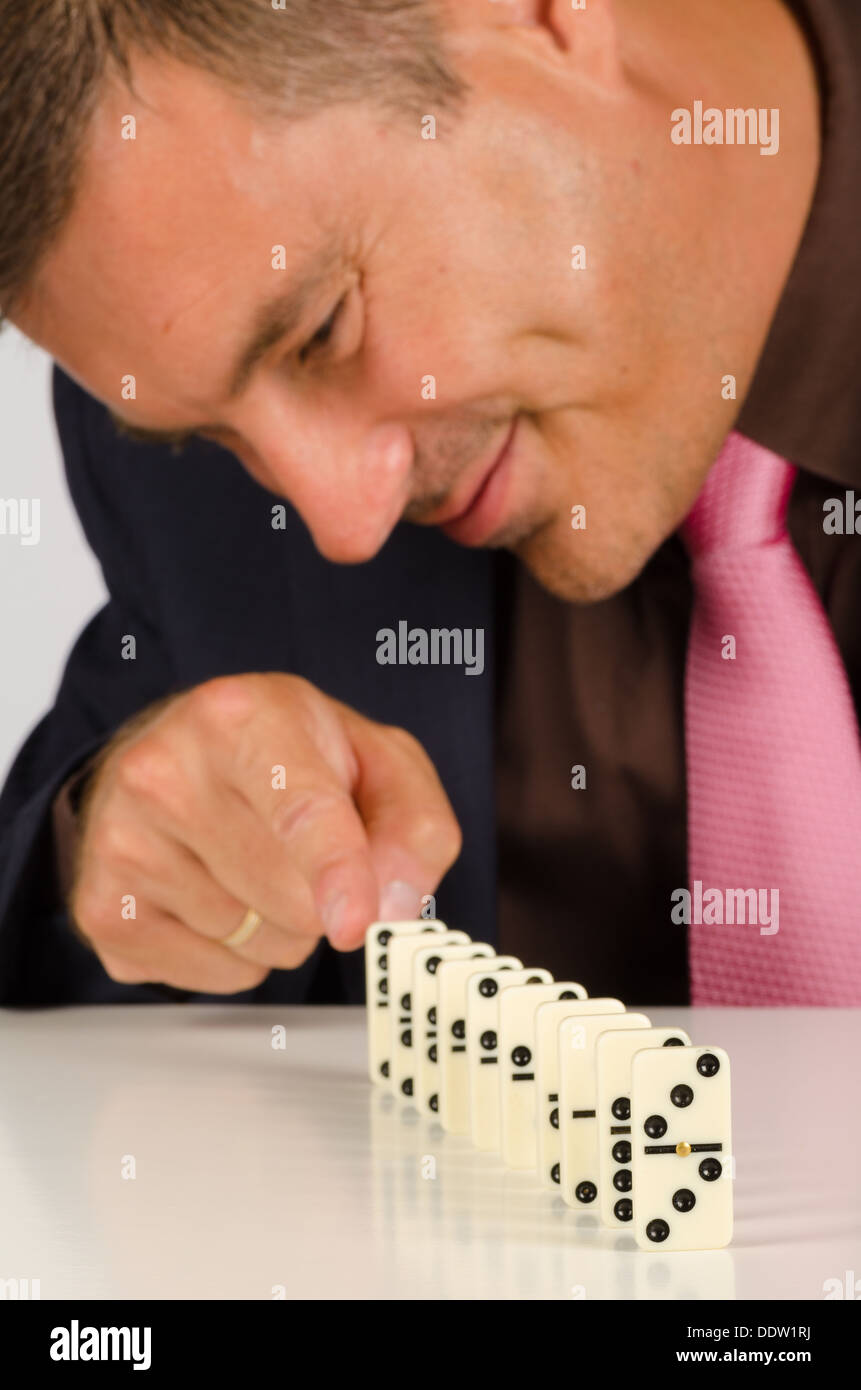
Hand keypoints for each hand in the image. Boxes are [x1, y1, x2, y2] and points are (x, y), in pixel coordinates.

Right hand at [70, 674, 460, 992]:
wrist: (183, 751)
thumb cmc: (288, 754)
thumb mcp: (378, 759)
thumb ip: (414, 825)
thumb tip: (391, 905)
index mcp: (241, 717)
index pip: (299, 808)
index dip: (336, 870)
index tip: (355, 922)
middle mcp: (165, 770)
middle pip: (292, 898)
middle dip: (321, 896)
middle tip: (300, 845)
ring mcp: (121, 840)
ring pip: (256, 942)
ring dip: (280, 924)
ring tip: (254, 860)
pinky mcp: (103, 907)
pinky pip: (216, 974)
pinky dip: (239, 953)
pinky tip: (218, 892)